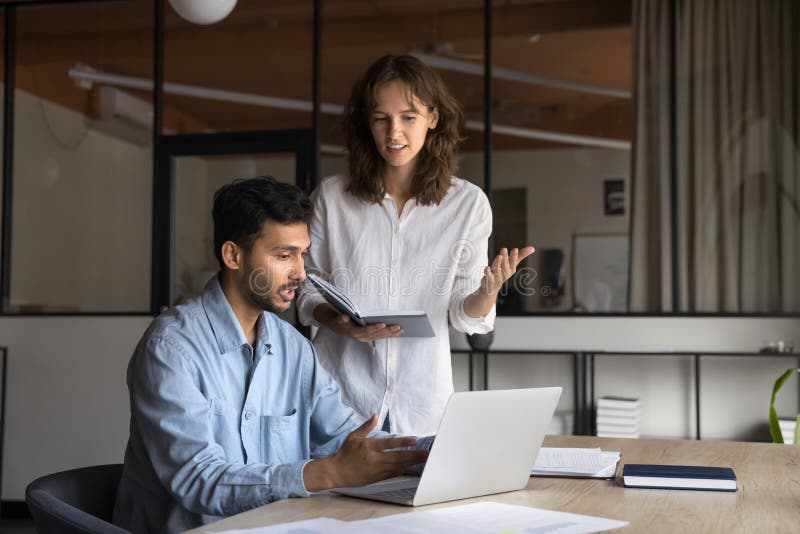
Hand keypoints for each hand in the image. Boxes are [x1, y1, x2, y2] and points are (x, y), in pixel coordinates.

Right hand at [304, 415, 428, 490]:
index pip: (388, 443)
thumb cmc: (345, 453)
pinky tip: (412, 467)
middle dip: (413, 455)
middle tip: (427, 454)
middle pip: (397, 457)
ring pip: (397, 467)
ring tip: (423, 460)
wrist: (336, 472)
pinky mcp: (376, 478)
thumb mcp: (354, 436)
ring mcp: (376, 470)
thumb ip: (366, 426)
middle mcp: (373, 459)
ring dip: (411, 463)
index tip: (414, 440)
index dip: (402, 442)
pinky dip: (403, 470)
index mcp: (368, 446)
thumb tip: (376, 415)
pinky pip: (393, 474)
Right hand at [314, 304, 401, 342]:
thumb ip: (341, 318)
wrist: (337, 326)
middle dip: (387, 330)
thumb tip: (344, 316)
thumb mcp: (338, 318)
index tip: (383, 324)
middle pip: (376, 334)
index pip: (366, 330)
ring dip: (390, 334)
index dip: (374, 327)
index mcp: (354, 332)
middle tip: (398, 326)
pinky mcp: (368, 338)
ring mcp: (365, 338)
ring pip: (379, 337)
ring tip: (400, 330)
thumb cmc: (339, 320)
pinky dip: (388, 335)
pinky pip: (380, 337)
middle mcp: (361, 337)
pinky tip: (396, 333)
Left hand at [479, 246, 534, 295]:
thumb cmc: (503, 273)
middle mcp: (504, 273)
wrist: (492, 288)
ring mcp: (497, 277)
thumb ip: (521, 256)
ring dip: (498, 263)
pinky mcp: (489, 280)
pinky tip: (487, 268)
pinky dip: (488, 273)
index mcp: (510, 269)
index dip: (514, 256)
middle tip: (504, 249)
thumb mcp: (512, 264)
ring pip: (498, 270)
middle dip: (505, 258)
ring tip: (499, 256)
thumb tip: (533, 248)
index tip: (515, 249)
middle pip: (505, 265)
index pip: (513, 262)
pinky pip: (488, 276)